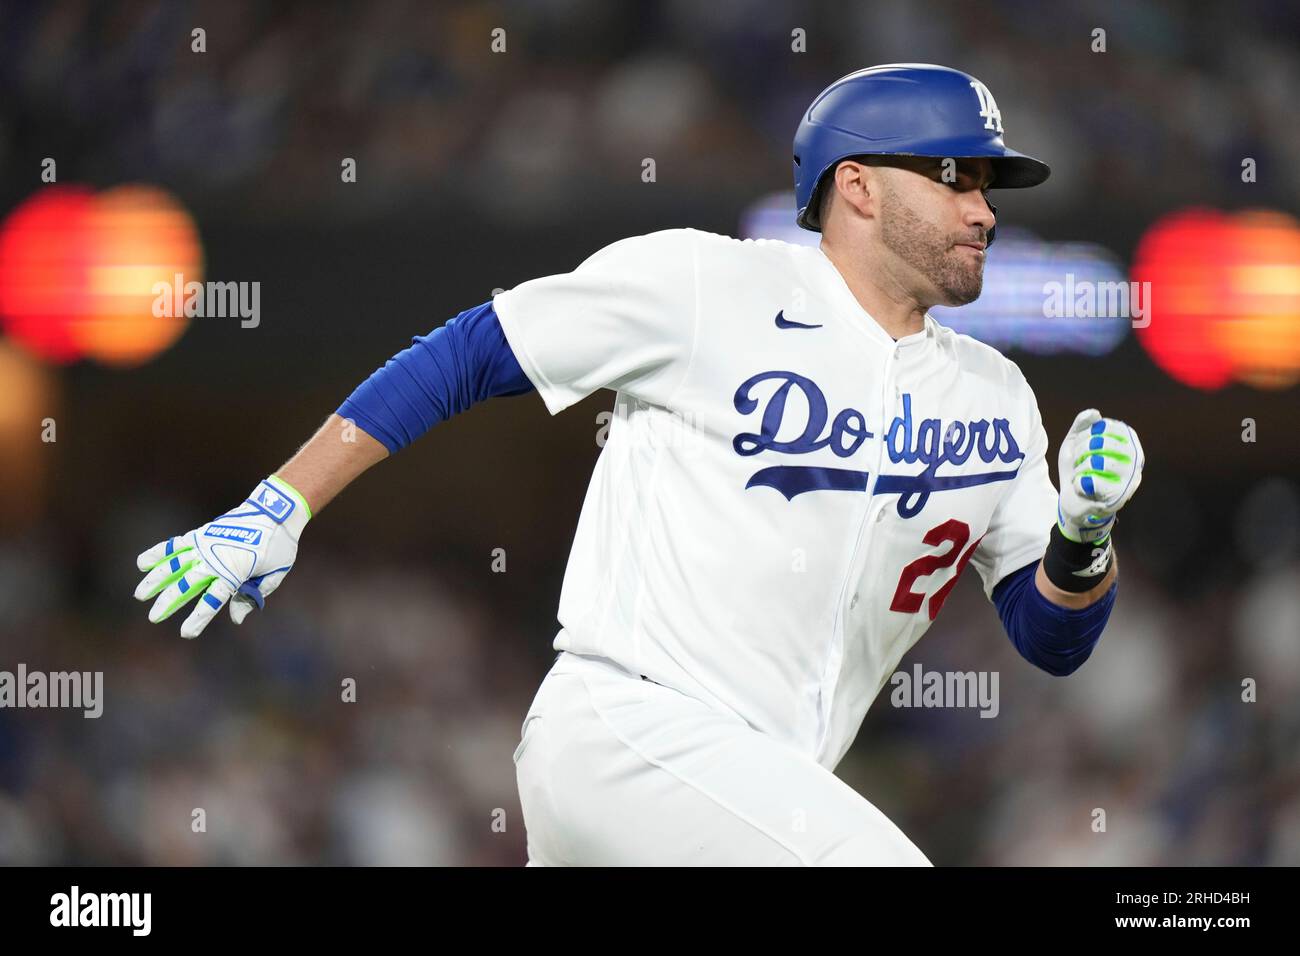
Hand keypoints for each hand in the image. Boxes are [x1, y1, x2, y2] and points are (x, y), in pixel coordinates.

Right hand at [134, 475, 310, 637]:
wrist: (275, 511)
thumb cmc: (279, 546)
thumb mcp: (273, 575)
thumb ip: (252, 596)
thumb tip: (235, 618)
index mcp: (235, 572)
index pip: (212, 600)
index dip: (198, 618)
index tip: (186, 633)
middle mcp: (215, 558)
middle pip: (186, 584)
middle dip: (169, 602)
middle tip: (154, 617)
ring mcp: (205, 544)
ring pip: (174, 564)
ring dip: (156, 579)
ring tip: (140, 594)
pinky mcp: (201, 534)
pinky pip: (175, 544)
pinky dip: (159, 553)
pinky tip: (142, 563)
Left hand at [1056, 409, 1143, 543]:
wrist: (1073, 500)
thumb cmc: (1079, 468)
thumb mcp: (1075, 443)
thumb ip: (1082, 425)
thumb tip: (1095, 413)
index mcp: (1128, 441)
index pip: (1103, 427)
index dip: (1085, 435)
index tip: (1082, 445)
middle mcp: (1135, 458)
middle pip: (1098, 442)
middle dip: (1080, 452)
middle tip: (1080, 462)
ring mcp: (1129, 478)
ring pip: (1095, 461)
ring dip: (1080, 468)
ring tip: (1083, 475)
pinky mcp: (1118, 497)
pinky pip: (1091, 482)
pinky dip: (1079, 484)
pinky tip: (1084, 488)